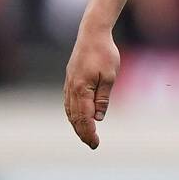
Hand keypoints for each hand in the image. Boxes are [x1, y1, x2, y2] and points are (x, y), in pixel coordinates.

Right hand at [63, 24, 120, 148]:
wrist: (92, 34)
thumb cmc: (104, 54)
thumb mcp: (110, 77)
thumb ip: (102, 99)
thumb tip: (98, 118)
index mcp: (81, 89)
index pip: (84, 118)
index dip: (89, 133)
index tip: (95, 144)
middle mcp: (71, 89)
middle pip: (74, 117)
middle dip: (82, 132)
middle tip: (92, 144)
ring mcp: (68, 84)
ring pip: (69, 111)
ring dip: (76, 124)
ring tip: (86, 135)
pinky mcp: (69, 80)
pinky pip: (68, 102)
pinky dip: (73, 113)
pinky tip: (78, 118)